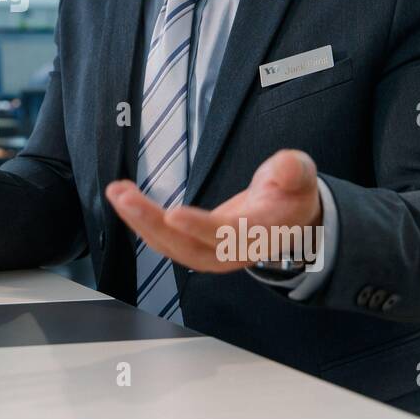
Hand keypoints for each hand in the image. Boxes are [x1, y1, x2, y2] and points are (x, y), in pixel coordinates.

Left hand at [105, 149, 321, 272]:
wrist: (289, 221)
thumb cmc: (292, 195)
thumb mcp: (302, 177)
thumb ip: (295, 171)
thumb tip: (288, 166)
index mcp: (260, 233)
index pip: (229, 235)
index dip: (201, 228)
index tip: (173, 214)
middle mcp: (232, 250)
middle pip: (189, 247)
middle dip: (153, 224)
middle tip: (125, 198)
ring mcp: (211, 252)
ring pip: (171, 246)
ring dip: (140, 222)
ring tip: (117, 193)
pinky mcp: (196, 246)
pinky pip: (165, 239)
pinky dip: (142, 221)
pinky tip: (124, 199)